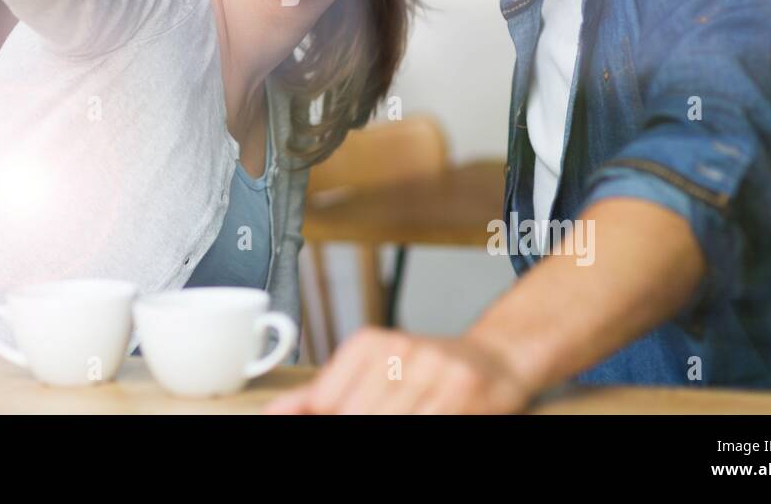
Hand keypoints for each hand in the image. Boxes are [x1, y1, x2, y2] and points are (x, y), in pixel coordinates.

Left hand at [264, 328, 536, 413]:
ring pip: (389, 420)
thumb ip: (320, 395)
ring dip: (391, 426)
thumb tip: (275, 413)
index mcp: (369, 344)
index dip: (326, 420)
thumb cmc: (424, 371)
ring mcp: (435, 369)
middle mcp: (401, 350)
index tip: (327, 419)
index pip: (327, 401)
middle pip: (356, 416)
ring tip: (402, 413)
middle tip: (378, 415)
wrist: (494, 359)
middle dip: (356, 424)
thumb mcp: (369, 371)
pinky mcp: (465, 392)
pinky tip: (421, 416)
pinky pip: (426, 424)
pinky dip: (418, 426)